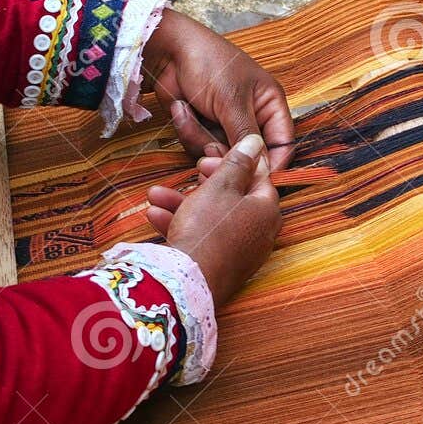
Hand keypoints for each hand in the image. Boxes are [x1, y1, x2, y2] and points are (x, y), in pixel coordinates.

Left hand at [143, 9, 293, 170]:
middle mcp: (252, 117)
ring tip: (188, 110)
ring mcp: (226, 125)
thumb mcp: (232, 100)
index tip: (256, 180)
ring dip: (200, 138)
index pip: (283, 145)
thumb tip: (260, 166)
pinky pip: (199, 149)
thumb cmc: (208, 63)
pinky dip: (187, 131)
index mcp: (270, 104)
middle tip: (210, 144)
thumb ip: (247, 135)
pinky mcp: (203, 130)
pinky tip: (181, 108)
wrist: (167, 52)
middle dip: (224, 152)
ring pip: (221, 156)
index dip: (273, 165)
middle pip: (248, 157)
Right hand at [145, 135, 279, 304]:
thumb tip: (255, 141)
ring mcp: (240, 253)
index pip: (258, 177)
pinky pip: (204, 239)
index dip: (233, 163)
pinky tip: (155, 217)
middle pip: (232, 198)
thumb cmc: (208, 228)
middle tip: (191, 172)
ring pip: (212, 218)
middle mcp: (259, 233)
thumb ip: (237, 162)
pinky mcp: (220, 267)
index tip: (210, 156)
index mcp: (267, 210)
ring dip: (182, 203)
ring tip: (155, 194)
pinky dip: (181, 226)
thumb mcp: (220, 186)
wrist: (188, 282)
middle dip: (204, 182)